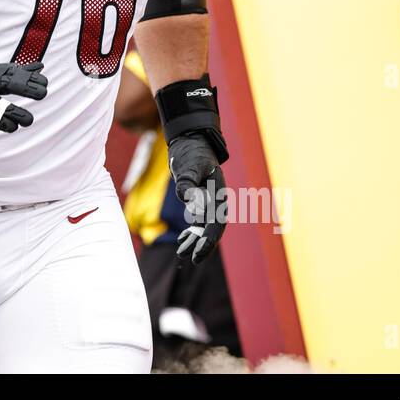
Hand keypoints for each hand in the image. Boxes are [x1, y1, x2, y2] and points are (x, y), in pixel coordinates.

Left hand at [167, 133, 226, 264]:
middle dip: (202, 244)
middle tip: (190, 258)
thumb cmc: (192, 152)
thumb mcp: (190, 165)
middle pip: (211, 228)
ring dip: (194, 240)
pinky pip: (198, 221)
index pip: (216, 221)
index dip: (208, 239)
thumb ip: (187, 181)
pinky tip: (182, 240)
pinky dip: (191, 232)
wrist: (192, 141)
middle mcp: (216, 199)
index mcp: (218, 193)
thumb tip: (188, 199)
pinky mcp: (200, 200)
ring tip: (181, 253)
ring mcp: (208, 201)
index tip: (199, 251)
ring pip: (204, 227)